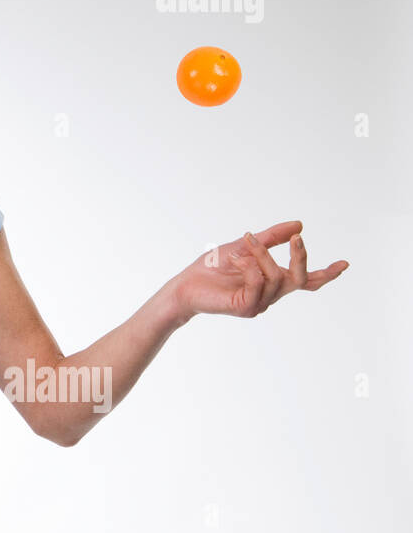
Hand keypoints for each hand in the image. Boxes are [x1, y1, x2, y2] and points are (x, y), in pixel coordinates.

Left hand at [173, 220, 348, 318]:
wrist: (186, 284)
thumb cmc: (214, 267)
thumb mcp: (245, 245)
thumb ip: (271, 237)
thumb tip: (299, 225)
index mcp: (274, 281)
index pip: (306, 281)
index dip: (327, 274)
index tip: (345, 263)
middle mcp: (271, 295)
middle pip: (300, 279)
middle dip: (301, 257)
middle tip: (297, 239)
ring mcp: (260, 303)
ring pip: (276, 277)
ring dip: (261, 255)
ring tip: (242, 245)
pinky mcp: (246, 307)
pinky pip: (258, 283)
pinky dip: (249, 266)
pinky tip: (235, 259)